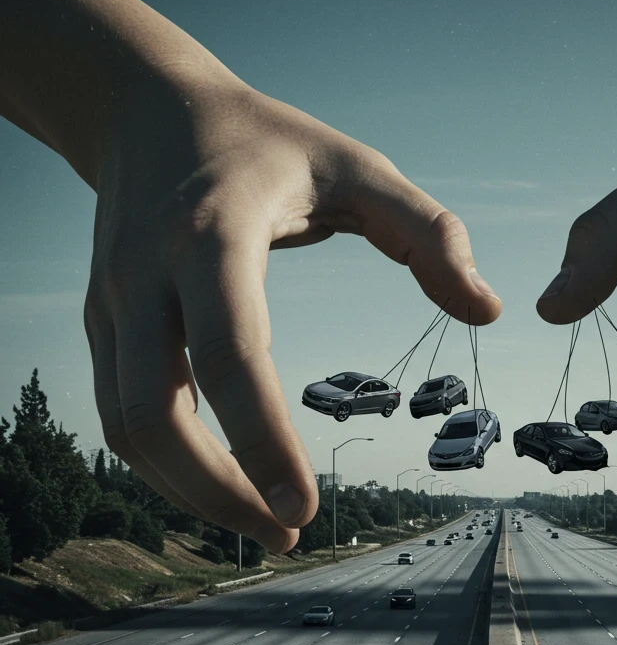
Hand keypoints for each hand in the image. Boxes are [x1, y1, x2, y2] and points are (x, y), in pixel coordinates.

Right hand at [86, 71, 500, 552]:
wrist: (145, 108)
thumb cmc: (266, 141)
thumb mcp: (359, 166)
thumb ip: (429, 233)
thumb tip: (489, 311)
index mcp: (212, 234)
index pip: (230, 355)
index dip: (263, 441)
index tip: (305, 510)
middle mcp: (144, 273)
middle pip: (155, 413)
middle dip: (218, 493)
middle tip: (289, 536)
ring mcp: (108, 300)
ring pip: (126, 428)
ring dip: (187, 492)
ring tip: (261, 527)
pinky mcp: (99, 320)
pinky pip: (119, 412)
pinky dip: (165, 464)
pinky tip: (220, 484)